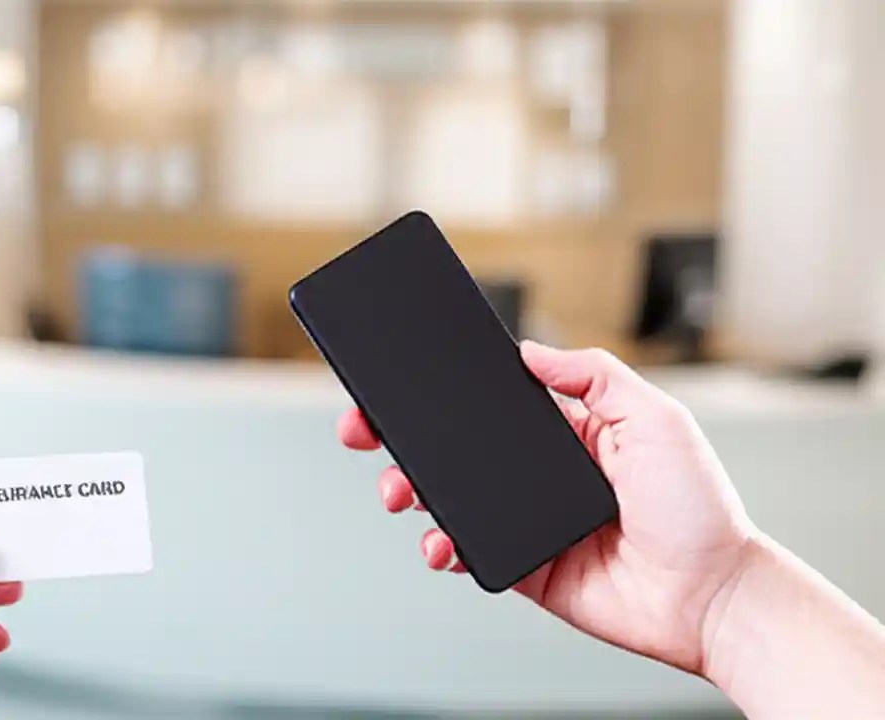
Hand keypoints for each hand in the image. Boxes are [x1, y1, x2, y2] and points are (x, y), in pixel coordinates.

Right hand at [339, 341, 756, 674]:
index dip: (441, 391)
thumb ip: (594, 376)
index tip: (398, 378)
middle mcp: (537, 474)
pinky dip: (440, 546)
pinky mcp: (521, 565)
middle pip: (451, 448)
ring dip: (408, 489)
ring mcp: (524, 520)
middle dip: (399, 437)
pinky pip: (465, 551)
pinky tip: (438, 543)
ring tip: (398, 490)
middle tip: (362, 429)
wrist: (711, 596)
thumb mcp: (656, 418)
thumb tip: (529, 349)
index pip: (488, 403)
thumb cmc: (697, 508)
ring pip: (446, 499)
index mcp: (565, 431)